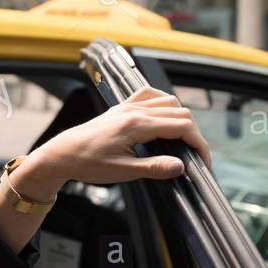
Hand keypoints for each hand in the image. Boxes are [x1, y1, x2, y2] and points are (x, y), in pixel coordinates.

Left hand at [12, 86, 212, 200]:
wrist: (64, 153)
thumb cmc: (89, 163)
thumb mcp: (123, 172)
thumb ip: (154, 168)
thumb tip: (180, 167)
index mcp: (136, 125)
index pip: (181, 126)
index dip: (199, 144)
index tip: (203, 161)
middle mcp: (134, 110)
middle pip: (180, 112)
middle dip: (194, 133)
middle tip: (196, 156)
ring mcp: (128, 106)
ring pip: (168, 101)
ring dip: (181, 118)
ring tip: (183, 141)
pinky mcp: (123, 107)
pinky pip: (151, 95)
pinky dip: (165, 104)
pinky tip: (165, 117)